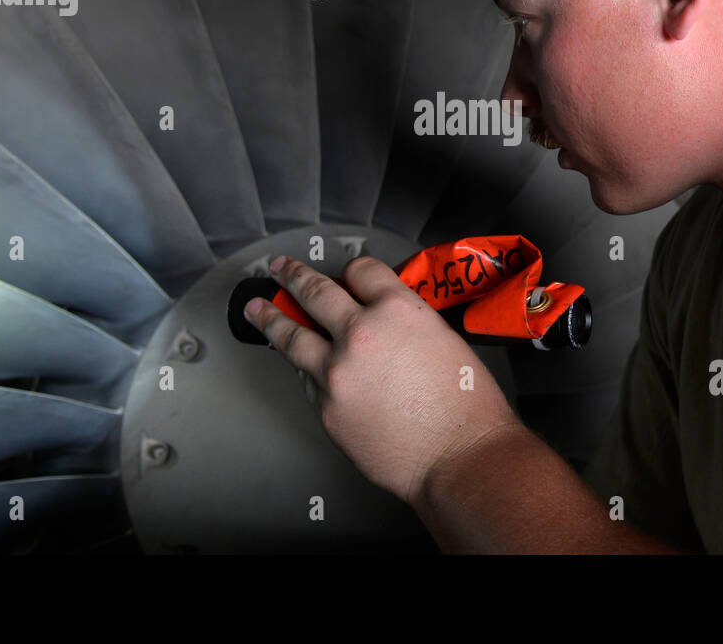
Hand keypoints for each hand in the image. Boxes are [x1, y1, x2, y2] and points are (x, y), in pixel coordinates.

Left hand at [244, 253, 521, 505]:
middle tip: (278, 267)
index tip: (346, 273)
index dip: (353, 271)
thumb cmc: (466, 405)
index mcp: (398, 310)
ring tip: (257, 309)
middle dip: (292, 275)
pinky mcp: (326, 408)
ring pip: (291, 336)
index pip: (361, 270)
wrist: (458, 456)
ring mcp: (337, 372)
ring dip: (270, 318)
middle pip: (314, 292)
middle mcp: (361, 334)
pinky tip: (296, 363)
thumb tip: (383, 319)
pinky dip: (302, 367)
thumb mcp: (444, 339)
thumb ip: (406, 322)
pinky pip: (307, 379)